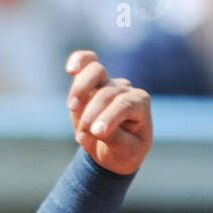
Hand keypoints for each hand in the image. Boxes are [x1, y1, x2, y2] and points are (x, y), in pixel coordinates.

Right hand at [65, 51, 151, 174]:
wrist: (112, 152)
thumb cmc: (124, 151)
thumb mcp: (125, 152)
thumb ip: (114, 138)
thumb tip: (96, 127)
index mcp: (141, 104)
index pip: (125, 104)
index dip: (109, 117)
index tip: (97, 132)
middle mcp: (126, 90)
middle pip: (107, 93)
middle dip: (91, 115)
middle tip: (82, 137)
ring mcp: (109, 83)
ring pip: (96, 71)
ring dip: (81, 89)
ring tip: (73, 108)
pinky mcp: (91, 82)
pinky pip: (87, 62)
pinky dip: (79, 60)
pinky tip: (72, 69)